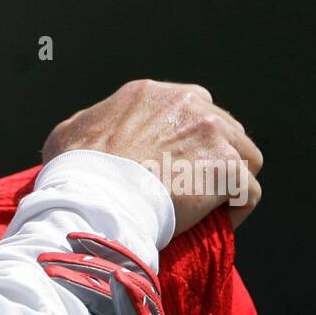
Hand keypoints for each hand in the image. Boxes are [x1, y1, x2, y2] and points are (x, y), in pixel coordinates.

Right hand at [41, 79, 263, 232]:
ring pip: (244, 154)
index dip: (183, 138)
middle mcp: (188, 103)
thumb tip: (88, 134)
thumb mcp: (67, 134)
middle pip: (221, 126)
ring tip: (213, 204)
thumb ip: (87, 125)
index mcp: (150, 94)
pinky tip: (221, 220)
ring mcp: (213, 133)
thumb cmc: (76, 172)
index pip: (186, 107)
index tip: (173, 164)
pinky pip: (248, 189)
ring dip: (231, 177)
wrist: (95, 199)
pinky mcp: (227, 167)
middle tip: (192, 185)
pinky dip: (237, 206)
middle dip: (211, 154)